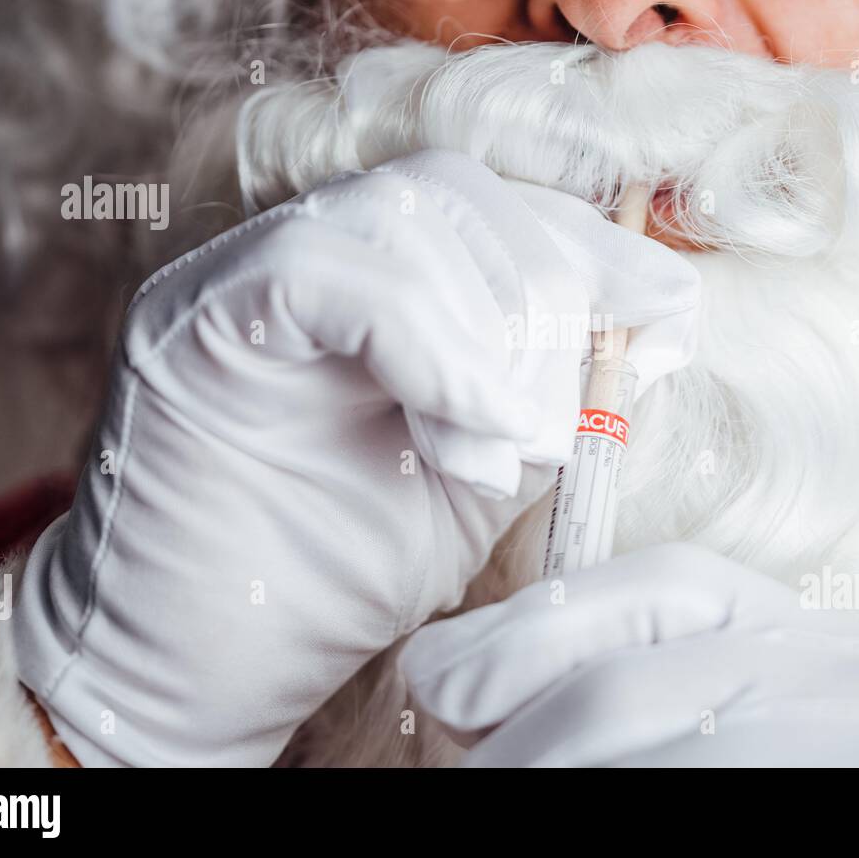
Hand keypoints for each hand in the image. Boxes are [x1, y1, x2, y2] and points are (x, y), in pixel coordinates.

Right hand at [13, 150, 698, 766]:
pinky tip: (464, 422)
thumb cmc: (336, 572)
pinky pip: (324, 271)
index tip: (667, 312)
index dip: (591, 247)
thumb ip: (544, 385)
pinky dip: (421, 339)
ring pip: (398, 213)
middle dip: (542, 286)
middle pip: (454, 189)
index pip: (496, 209)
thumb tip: (638, 328)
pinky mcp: (191, 319)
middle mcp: (309, 253)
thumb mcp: (482, 468)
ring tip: (497, 438)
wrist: (202, 667)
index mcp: (379, 280)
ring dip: (484, 324)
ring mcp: (242, 274)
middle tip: (554, 405)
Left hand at [401, 544, 858, 766]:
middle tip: (464, 777)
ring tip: (499, 795)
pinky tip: (577, 807)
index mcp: (822, 638)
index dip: (533, 629)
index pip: (662, 585)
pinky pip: (695, 782)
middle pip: (627, 675)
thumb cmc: (820, 787)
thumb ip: (641, 687)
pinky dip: (624, 789)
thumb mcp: (734, 731)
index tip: (445, 684)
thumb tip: (450, 672)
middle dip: (517, 741)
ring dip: (541, 771)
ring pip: (634, 727)